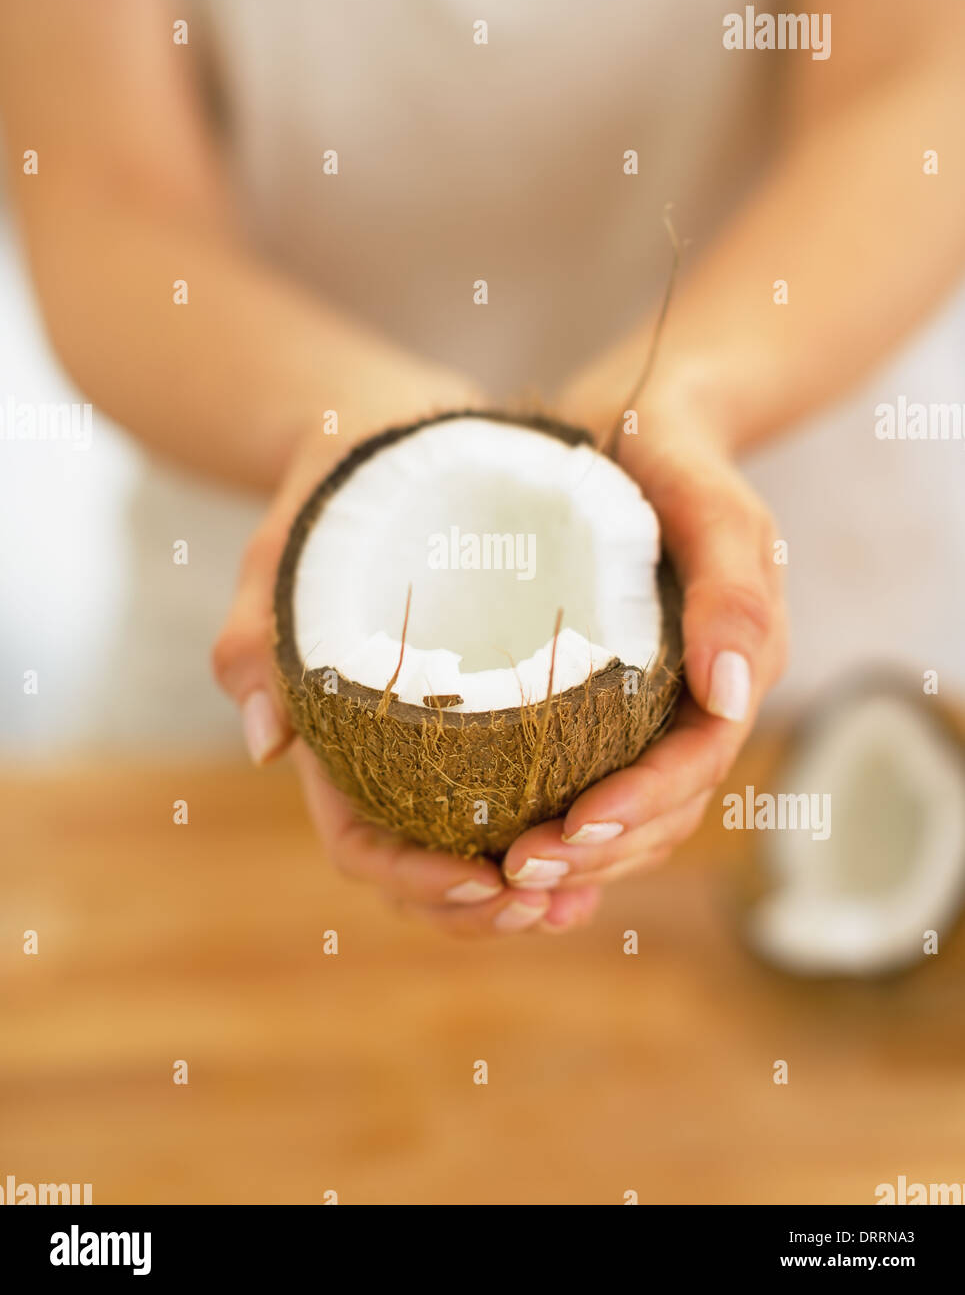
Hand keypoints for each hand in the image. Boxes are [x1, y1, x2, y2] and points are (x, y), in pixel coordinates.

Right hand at [213, 366, 602, 937]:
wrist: (395, 441)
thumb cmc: (336, 492)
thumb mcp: (289, 550)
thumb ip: (259, 634)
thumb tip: (265, 744)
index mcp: (334, 736)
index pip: (362, 842)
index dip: (413, 879)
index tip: (482, 877)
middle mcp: (389, 753)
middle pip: (424, 866)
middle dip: (482, 905)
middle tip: (551, 907)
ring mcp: (442, 742)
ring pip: (477, 847)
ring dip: (530, 888)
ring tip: (587, 899)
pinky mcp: (495, 716)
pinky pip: (524, 796)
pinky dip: (562, 830)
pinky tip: (609, 838)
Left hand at [501, 384, 787, 899]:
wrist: (631, 424)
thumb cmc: (669, 451)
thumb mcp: (707, 499)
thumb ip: (733, 584)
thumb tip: (728, 695)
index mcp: (738, 665)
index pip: (696, 764)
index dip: (640, 809)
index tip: (569, 833)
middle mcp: (702, 698)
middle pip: (665, 807)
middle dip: (600, 851)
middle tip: (518, 872)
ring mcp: (657, 705)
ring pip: (633, 809)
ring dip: (580, 853)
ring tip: (505, 872)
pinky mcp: (610, 701)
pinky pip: (595, 776)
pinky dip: (561, 817)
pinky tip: (500, 837)